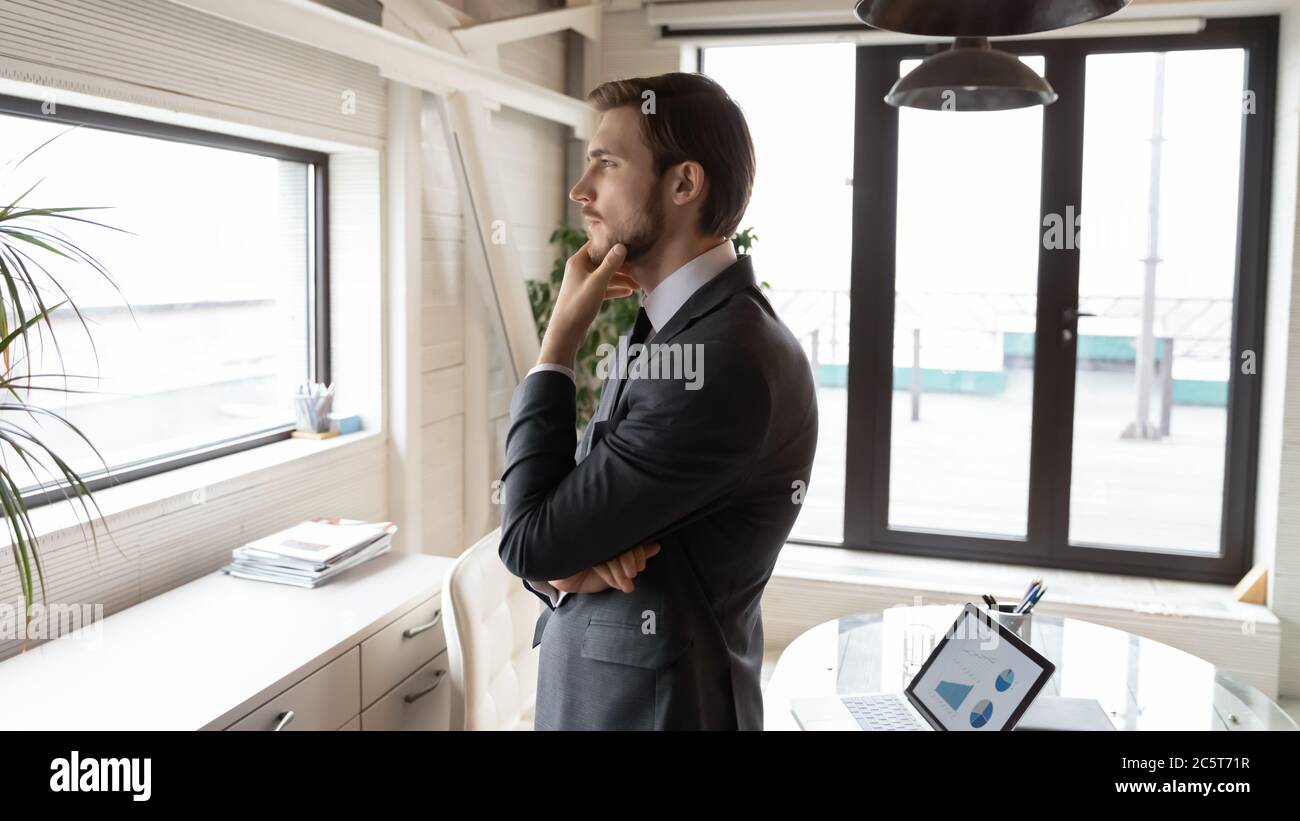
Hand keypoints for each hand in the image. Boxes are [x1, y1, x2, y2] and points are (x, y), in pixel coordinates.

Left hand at [538, 241, 634, 367]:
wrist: (565, 333)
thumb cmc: (578, 306)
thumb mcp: (597, 283)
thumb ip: (610, 264)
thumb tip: (622, 246)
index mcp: (578, 261)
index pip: (597, 244)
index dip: (612, 243)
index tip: (629, 243)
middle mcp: (579, 269)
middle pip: (604, 261)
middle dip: (621, 265)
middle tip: (639, 268)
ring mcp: (583, 283)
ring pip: (606, 276)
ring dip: (621, 279)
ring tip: (637, 285)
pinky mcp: (587, 295)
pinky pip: (604, 288)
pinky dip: (615, 289)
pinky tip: (628, 293)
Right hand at [549, 541, 660, 593]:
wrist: (569, 580)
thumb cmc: (594, 572)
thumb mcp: (620, 567)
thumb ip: (638, 555)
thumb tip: (657, 545)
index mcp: (611, 537)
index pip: (628, 539)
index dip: (638, 552)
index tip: (641, 568)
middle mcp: (601, 537)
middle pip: (621, 544)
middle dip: (630, 561)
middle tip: (633, 575)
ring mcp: (591, 543)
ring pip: (611, 553)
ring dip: (621, 571)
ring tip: (626, 585)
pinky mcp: (581, 550)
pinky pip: (600, 561)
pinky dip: (610, 574)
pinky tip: (616, 584)